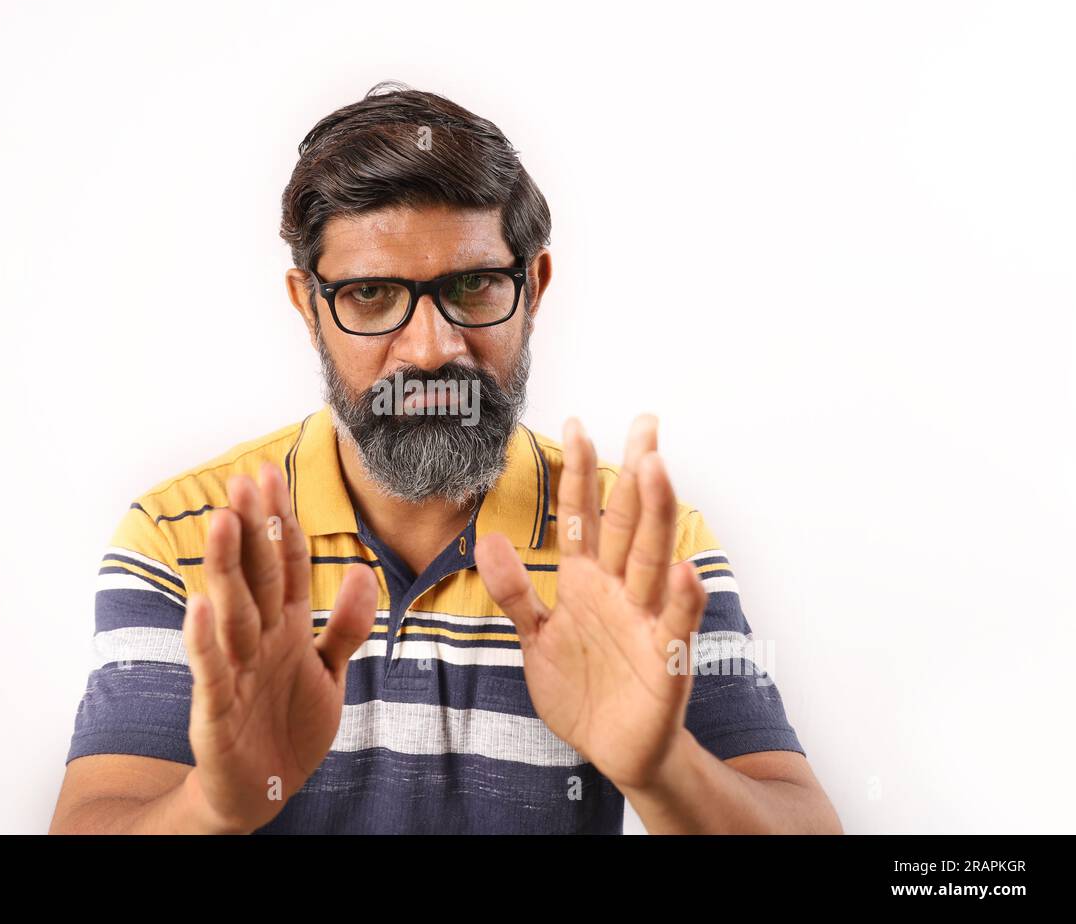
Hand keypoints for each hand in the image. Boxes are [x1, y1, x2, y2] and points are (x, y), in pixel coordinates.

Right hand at [181, 461, 377, 832]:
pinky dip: (205, 639)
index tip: (272, 473)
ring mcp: (236, 670)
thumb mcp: (330, 674)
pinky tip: (200, 604)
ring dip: (226, 567)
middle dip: (250, 528)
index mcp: (288, 627)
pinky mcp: (216, 708)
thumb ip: (347, 625)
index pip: (286, 564)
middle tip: (243, 479)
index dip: (281, 521)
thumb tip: (365, 569)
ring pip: (231, 611)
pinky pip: (212, 668)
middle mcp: (259, 640)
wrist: (263, 791)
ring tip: (221, 521)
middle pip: (255, 575)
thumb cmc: (292, 727)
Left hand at [473, 415, 708, 793]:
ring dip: (656, 516)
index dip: (578, 473)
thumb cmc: (580, 689)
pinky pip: (676, 625)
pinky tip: (686, 571)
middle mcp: (621, 592)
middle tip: (645, 424)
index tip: (577, 424)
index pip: (583, 517)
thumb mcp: (536, 636)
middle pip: (629, 524)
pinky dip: (683, 599)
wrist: (611, 750)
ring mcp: (646, 622)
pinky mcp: (667, 662)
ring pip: (653, 560)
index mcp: (587, 582)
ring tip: (656, 469)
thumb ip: (517, 590)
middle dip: (635, 474)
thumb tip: (488, 538)